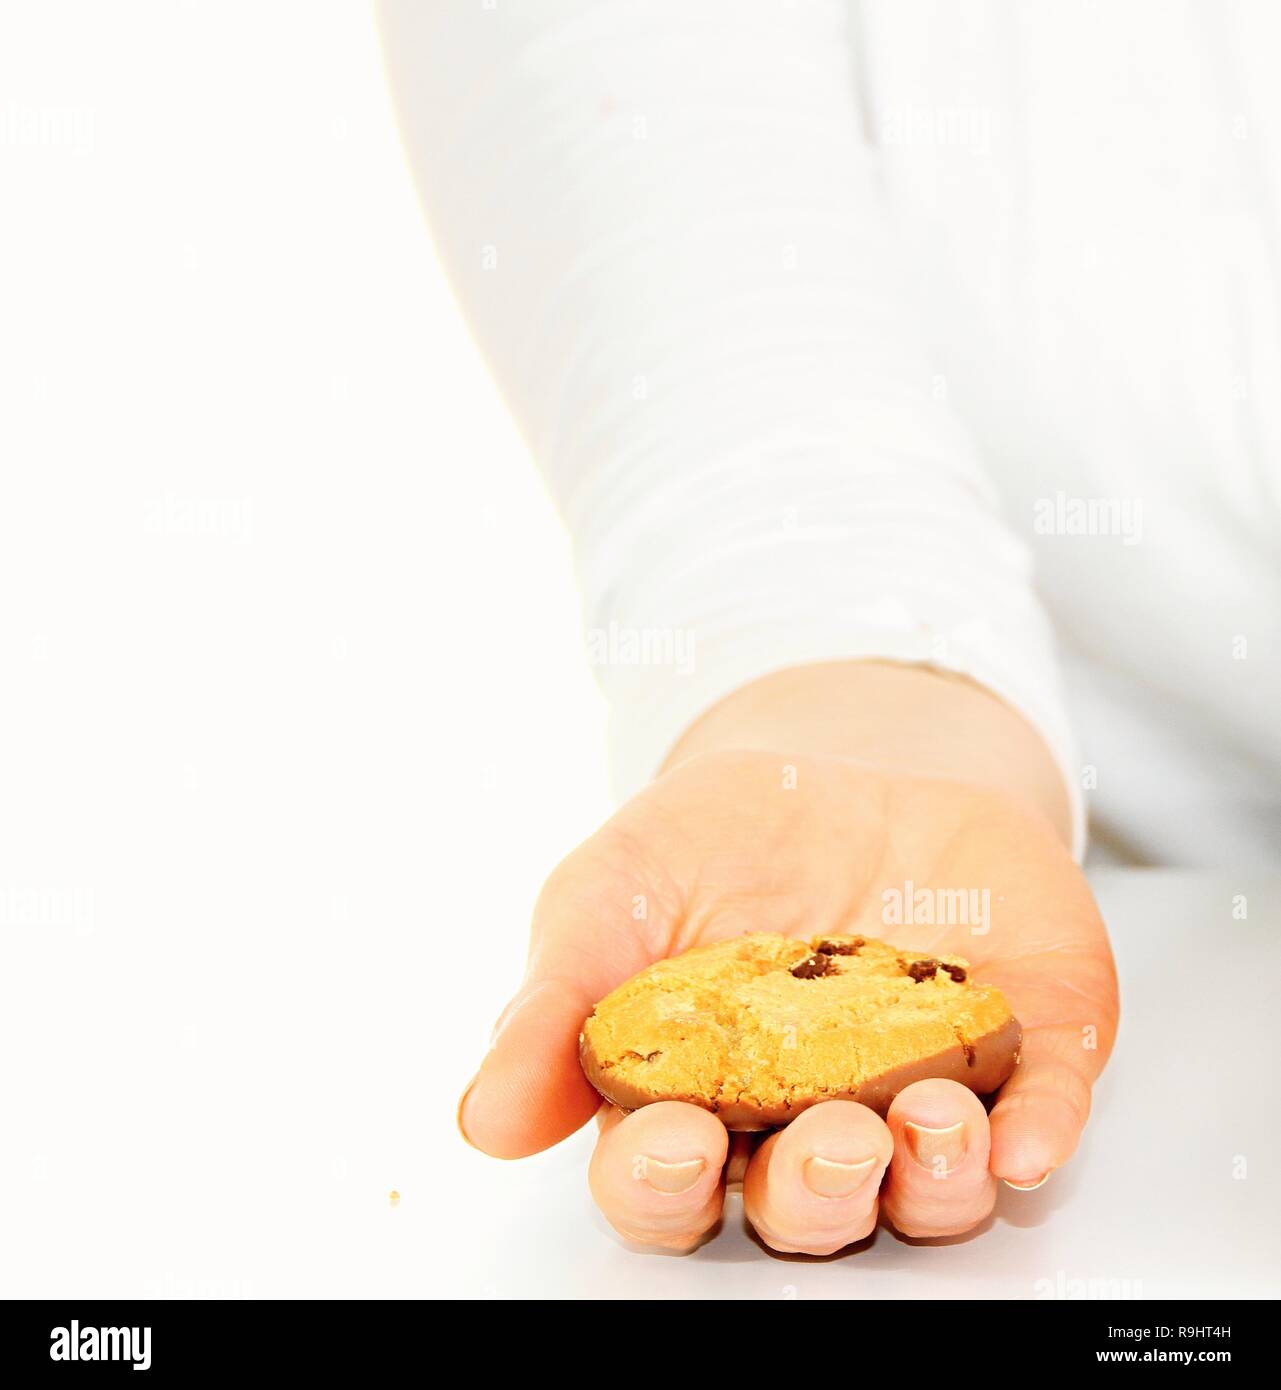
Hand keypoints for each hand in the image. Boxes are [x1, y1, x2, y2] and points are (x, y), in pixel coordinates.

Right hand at [459, 668, 1117, 1253]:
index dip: (665, 1188)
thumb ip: (552, 1006)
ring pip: (928, 1186)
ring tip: (929, 1122)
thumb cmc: (709, 843)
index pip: (669, 1186)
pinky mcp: (1016, 1040)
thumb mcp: (609, 895)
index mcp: (694, 1102)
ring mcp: (918, 1084)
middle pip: (807, 1208)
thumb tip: (483, 1119)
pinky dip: (1041, 1126)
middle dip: (816, 1194)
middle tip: (825, 1143)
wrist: (832, 764)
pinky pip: (1040, 1106)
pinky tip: (1028, 1137)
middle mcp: (807, 1119)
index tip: (671, 1142)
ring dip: (934, 1179)